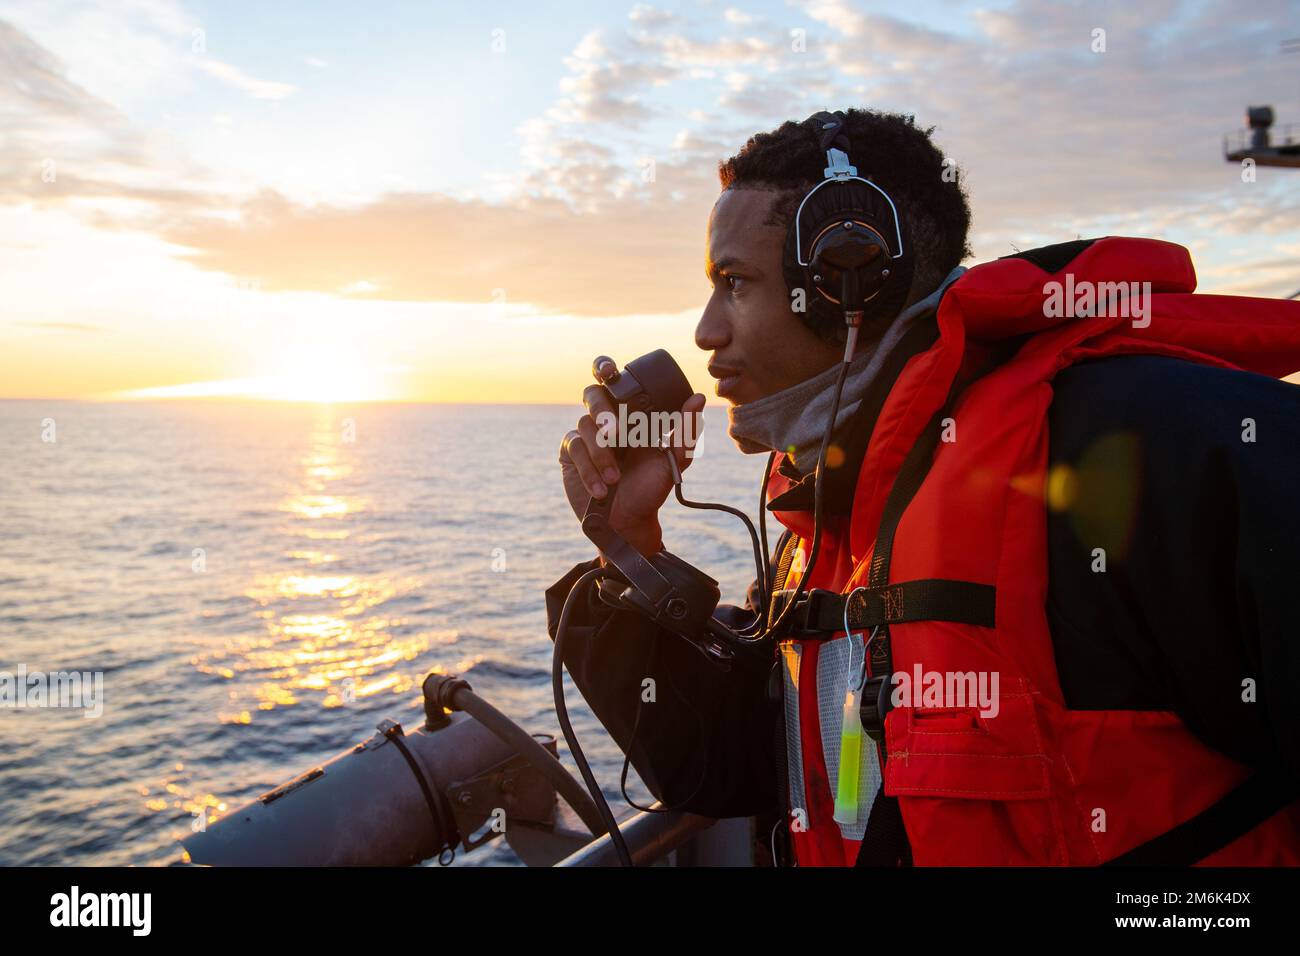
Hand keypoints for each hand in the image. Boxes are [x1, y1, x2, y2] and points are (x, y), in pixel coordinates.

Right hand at [558, 381, 705, 558]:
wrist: (630, 521)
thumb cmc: (652, 488)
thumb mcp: (674, 461)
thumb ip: (686, 431)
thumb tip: (697, 397)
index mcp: (629, 413)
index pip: (613, 381)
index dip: (604, 367)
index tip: (609, 371)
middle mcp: (605, 419)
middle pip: (591, 395)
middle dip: (602, 411)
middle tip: (614, 433)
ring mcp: (585, 435)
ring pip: (584, 426)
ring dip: (601, 453)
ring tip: (615, 478)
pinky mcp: (570, 454)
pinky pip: (574, 448)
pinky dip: (589, 468)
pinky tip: (601, 488)